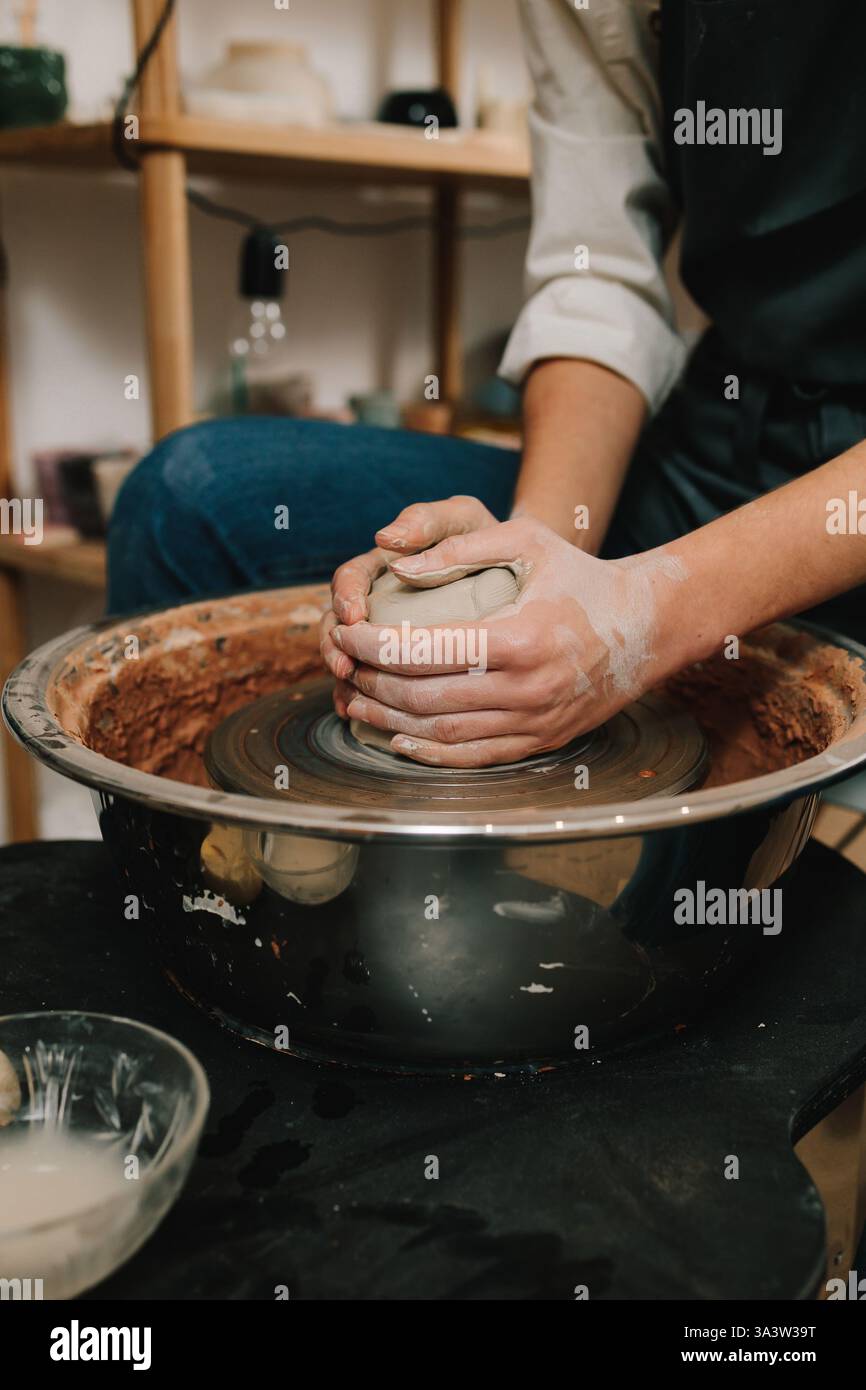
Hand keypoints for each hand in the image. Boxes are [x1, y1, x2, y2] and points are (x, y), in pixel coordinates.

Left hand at [330, 517, 688, 765]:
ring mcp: (534, 722)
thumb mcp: (529, 540)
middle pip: (424, 697)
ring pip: (442, 732)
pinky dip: (428, 753)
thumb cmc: (582, 577)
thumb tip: (397, 567)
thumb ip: (461, 549)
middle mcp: (526, 689)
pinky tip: (397, 739)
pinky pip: (473, 758)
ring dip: (388, 722)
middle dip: (371, 682)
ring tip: (354, 702)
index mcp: (520, 638)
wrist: (647, 627)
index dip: (373, 644)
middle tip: (341, 664)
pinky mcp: (540, 742)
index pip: (424, 649)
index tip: (345, 630)